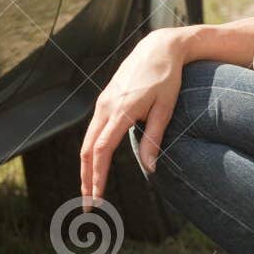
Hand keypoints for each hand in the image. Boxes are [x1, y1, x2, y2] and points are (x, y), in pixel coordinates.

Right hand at [79, 28, 186, 207]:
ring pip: (87, 142)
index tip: (97, 197)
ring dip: (86, 168)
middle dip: (87, 179)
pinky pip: (93, 131)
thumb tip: (150, 169)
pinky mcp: (104, 101)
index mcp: (121, 110)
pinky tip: (94, 167)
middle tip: (90, 205)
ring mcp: (102, 103)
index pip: (103, 150)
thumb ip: (155, 139)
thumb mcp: (166, 108)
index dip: (98, 176)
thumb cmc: (167, 78)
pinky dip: (91, 153)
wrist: (158, 48)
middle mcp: (105, 107)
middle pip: (88, 150)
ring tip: (89, 191)